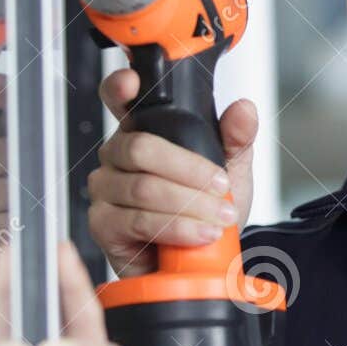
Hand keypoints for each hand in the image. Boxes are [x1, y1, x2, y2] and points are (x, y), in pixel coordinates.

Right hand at [87, 67, 258, 277]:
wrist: (200, 262)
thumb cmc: (206, 211)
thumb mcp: (231, 171)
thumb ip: (237, 138)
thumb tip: (244, 109)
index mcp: (142, 132)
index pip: (120, 100)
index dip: (120, 88)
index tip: (132, 83)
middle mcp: (116, 157)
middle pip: (140, 148)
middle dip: (189, 170)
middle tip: (220, 187)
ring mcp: (105, 190)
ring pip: (144, 188)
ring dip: (189, 204)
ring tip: (219, 217)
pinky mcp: (103, 225)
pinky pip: (138, 220)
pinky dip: (178, 227)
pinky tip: (200, 233)